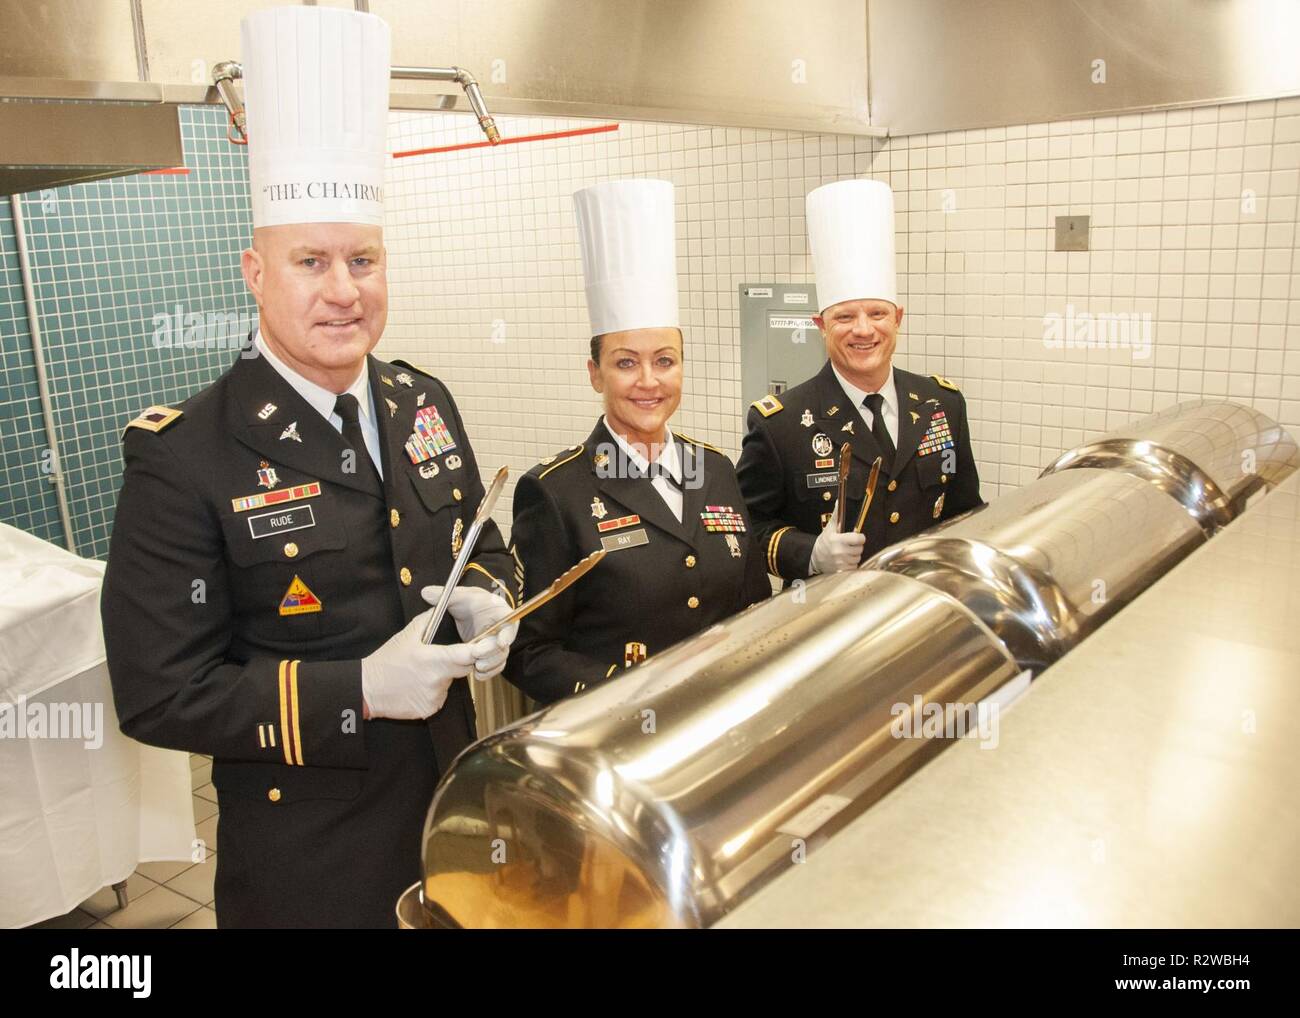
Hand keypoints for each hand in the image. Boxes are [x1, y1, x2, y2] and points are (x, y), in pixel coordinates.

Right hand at [361, 608, 477, 719]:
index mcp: (434, 659)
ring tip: (420, 674)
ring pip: (450, 684)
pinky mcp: (430, 709)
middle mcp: (437, 679)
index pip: (467, 655)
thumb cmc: (385, 661)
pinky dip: (433, 692)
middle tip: (437, 659)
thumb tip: (439, 608)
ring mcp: (434, 696)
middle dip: (456, 663)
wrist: (367, 689)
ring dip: (442, 678)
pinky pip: (440, 697)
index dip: (476, 650)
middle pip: (462, 669)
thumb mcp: (406, 636)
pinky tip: (417, 687)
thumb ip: (427, 621)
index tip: (480, 646)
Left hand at [421, 584, 518, 681]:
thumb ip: (445, 595)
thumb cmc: (470, 602)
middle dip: (492, 652)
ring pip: (500, 657)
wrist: (471, 612)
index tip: (501, 642)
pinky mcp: (491, 654)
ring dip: (490, 664)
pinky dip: (488, 671)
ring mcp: (497, 642)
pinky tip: (477, 674)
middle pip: (504, 644)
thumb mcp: (459, 596)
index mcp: (499, 611)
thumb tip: (425, 592)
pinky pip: (495, 665)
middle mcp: (502, 628)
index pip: (510, 622)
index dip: (507, 633)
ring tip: (477, 668)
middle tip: (477, 656)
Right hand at [809, 500, 865, 574]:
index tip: (856, 537)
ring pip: (858, 558)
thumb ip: (837, 515)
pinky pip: (854, 567)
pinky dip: (851, 564)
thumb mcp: (829, 528)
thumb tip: (839, 502)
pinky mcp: (841, 571)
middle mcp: (839, 552)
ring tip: (845, 553)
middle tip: (849, 546)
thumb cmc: (824, 542)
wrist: (814, 559)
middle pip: (860, 549)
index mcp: (837, 540)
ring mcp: (840, 563)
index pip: (859, 539)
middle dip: (856, 547)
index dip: (859, 538)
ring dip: (854, 556)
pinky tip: (844, 561)